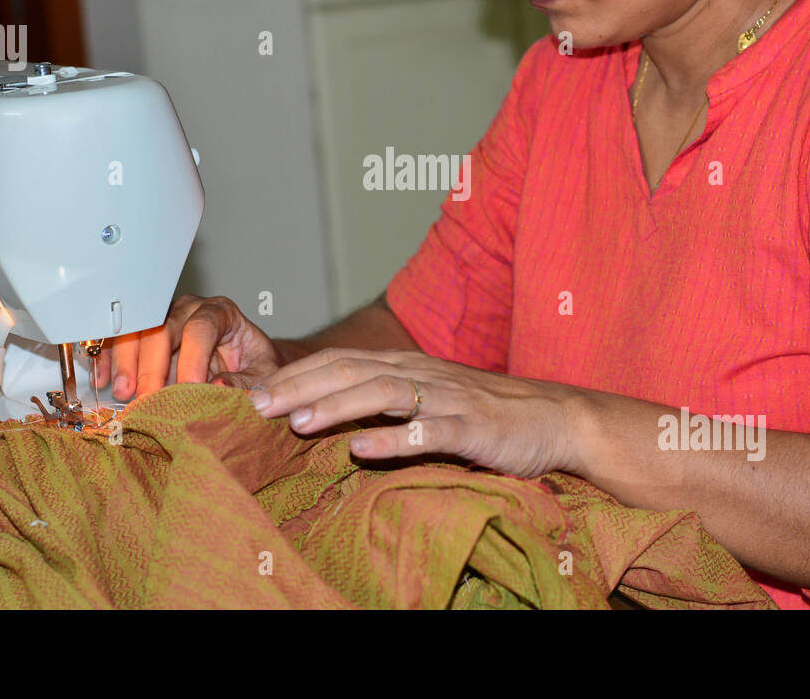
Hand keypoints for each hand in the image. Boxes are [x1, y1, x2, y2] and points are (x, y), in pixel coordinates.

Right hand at [100, 295, 279, 400]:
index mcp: (221, 313)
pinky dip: (110, 359)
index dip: (193, 359)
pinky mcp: (145, 335)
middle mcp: (189, 310)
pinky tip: (104, 380)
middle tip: (147, 398)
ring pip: (137, 331)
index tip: (189, 390)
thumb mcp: (262, 375)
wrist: (246, 364)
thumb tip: (218, 388)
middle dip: (152, 365)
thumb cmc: (253, 365)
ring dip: (126, 362)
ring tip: (124, 392)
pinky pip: (121, 339)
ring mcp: (163, 320)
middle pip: (163, 327)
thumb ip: (246, 382)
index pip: (202, 328)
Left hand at [247, 348, 585, 477]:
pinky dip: (392, 440)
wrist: (556, 418)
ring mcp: (447, 399)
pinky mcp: (473, 428)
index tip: (253, 393)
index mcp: (407, 366)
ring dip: (336, 406)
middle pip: (351, 370)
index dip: (296, 374)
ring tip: (297, 423)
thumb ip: (385, 402)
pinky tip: (361, 449)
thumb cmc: (486, 413)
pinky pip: (428, 432)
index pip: (341, 360)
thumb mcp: (430, 399)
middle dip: (300, 386)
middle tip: (256, 406)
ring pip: (383, 393)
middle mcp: (422, 374)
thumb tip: (328, 416)